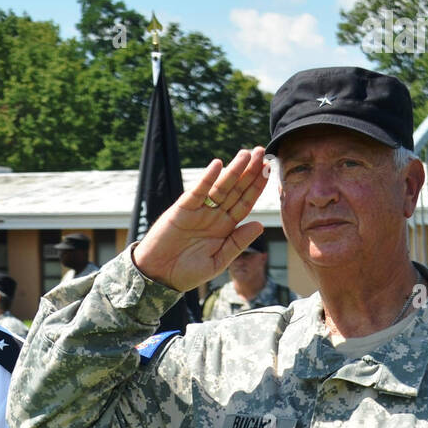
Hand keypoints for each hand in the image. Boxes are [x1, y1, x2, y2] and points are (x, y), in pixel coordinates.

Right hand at [132, 146, 268, 292]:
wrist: (159, 276)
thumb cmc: (187, 273)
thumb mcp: (217, 262)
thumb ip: (237, 243)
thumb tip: (260, 225)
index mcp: (226, 228)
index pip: (245, 203)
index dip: (256, 187)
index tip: (268, 171)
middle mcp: (214, 215)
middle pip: (236, 189)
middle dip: (249, 171)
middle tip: (261, 151)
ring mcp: (199, 210)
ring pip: (220, 186)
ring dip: (233, 170)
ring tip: (245, 153)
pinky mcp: (183, 209)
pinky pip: (197, 191)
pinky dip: (207, 179)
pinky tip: (217, 166)